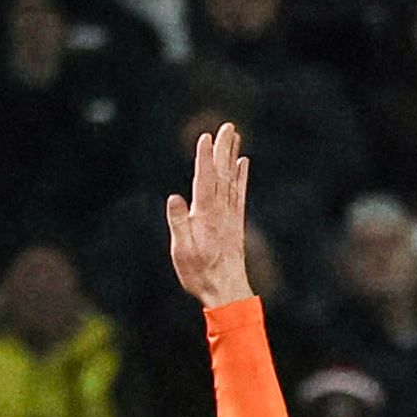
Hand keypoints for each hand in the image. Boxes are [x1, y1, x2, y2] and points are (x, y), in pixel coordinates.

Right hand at [166, 122, 254, 308]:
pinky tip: (242, 164)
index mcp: (206, 215)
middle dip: (223, 149)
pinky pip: (239, 193)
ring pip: (232, 179)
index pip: (205, 180)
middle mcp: (222, 211)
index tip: (206, 137)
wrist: (226, 289)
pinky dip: (241, 176)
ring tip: (235, 137)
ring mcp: (231, 215)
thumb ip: (179, 223)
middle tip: (228, 126)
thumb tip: (174, 197)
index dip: (205, 158)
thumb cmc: (200, 273)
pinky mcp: (236, 222)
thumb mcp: (181, 251)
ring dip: (232, 157)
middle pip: (222, 174)